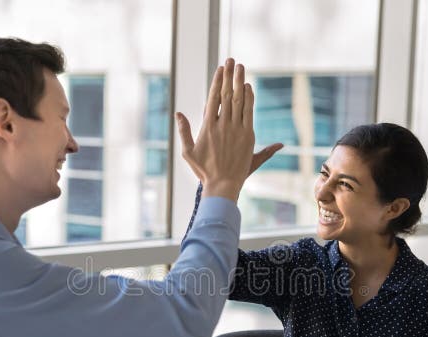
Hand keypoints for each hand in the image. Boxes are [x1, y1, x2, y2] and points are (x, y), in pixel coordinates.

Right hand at [175, 58, 281, 201]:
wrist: (223, 185)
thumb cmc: (204, 171)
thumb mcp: (188, 152)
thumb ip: (184, 131)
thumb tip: (178, 114)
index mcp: (208, 127)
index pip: (213, 98)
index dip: (217, 81)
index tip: (220, 69)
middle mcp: (223, 125)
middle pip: (227, 94)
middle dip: (229, 76)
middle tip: (231, 60)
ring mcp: (236, 130)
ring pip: (239, 100)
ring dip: (240, 82)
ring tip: (240, 67)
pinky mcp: (248, 136)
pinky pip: (249, 112)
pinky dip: (249, 99)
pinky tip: (248, 87)